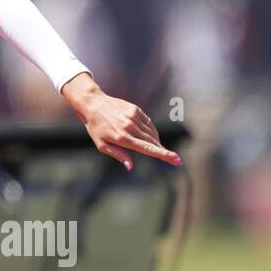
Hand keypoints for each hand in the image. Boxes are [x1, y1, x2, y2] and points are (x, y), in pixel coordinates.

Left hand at [61, 73, 182, 171]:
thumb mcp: (102, 145)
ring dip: (155, 141)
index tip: (177, 160)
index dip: (164, 155)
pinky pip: (148, 123)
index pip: (148, 149)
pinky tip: (148, 135)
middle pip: (153, 142)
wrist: (92, 104)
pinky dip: (151, 131)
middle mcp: (130, 127)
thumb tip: (131, 166)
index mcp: (122, 138)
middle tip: (173, 159)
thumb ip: (118, 155)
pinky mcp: (136, 109)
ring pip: (152, 133)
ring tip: (154, 147)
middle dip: (163, 151)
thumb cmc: (96, 127)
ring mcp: (134, 117)